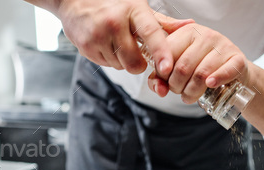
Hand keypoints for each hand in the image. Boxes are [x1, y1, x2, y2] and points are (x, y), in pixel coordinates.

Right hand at [54, 0, 190, 78]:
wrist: (74, 0)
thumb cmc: (113, 4)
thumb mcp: (138, 8)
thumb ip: (163, 22)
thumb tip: (189, 26)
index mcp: (133, 10)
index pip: (151, 33)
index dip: (161, 52)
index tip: (167, 68)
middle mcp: (115, 22)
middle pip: (134, 62)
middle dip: (138, 64)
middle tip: (134, 51)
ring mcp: (98, 35)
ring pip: (121, 66)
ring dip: (122, 60)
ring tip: (116, 42)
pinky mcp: (86, 47)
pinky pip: (107, 65)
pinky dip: (109, 59)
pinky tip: (105, 44)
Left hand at [147, 20, 249, 101]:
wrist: (232, 71)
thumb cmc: (199, 68)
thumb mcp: (176, 68)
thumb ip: (159, 78)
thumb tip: (159, 89)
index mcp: (186, 32)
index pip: (167, 54)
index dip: (162, 74)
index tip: (166, 82)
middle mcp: (205, 35)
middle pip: (182, 67)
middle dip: (176, 86)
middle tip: (179, 91)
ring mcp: (223, 45)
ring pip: (201, 74)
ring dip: (192, 91)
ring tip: (190, 96)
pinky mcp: (237, 59)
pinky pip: (226, 71)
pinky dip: (216, 79)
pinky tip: (210, 85)